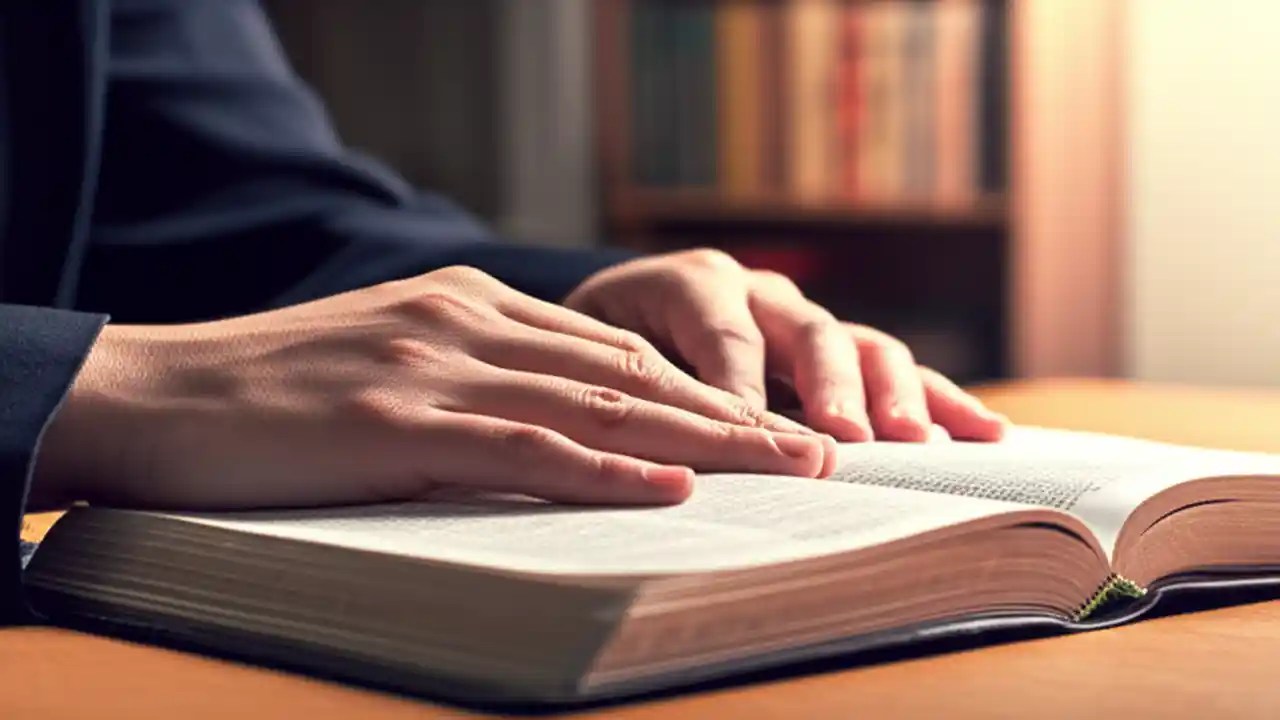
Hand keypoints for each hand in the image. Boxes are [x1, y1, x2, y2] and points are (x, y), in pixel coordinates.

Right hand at [34, 267, 831, 510]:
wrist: (158, 392)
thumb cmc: (270, 392)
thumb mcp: (389, 367)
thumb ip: (471, 382)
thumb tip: (551, 429)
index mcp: (469, 303)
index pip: (611, 353)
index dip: (697, 394)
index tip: (765, 429)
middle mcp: (469, 321)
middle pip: (629, 375)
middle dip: (730, 418)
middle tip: (812, 452)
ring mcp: (438, 367)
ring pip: (600, 406)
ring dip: (702, 444)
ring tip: (784, 472)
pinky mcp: (402, 422)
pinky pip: (529, 447)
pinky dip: (609, 470)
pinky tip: (672, 489)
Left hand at [564, 249, 1008, 442]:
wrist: (622, 316)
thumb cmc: (603, 344)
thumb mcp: (601, 353)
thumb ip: (638, 382)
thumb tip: (688, 445)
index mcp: (695, 284)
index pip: (724, 332)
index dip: (740, 384)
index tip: (752, 438)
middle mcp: (761, 293)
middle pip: (808, 332)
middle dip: (831, 385)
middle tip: (847, 436)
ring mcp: (805, 321)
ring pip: (863, 346)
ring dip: (894, 394)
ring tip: (916, 443)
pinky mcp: (836, 351)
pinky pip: (894, 369)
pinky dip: (939, 398)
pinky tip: (985, 430)